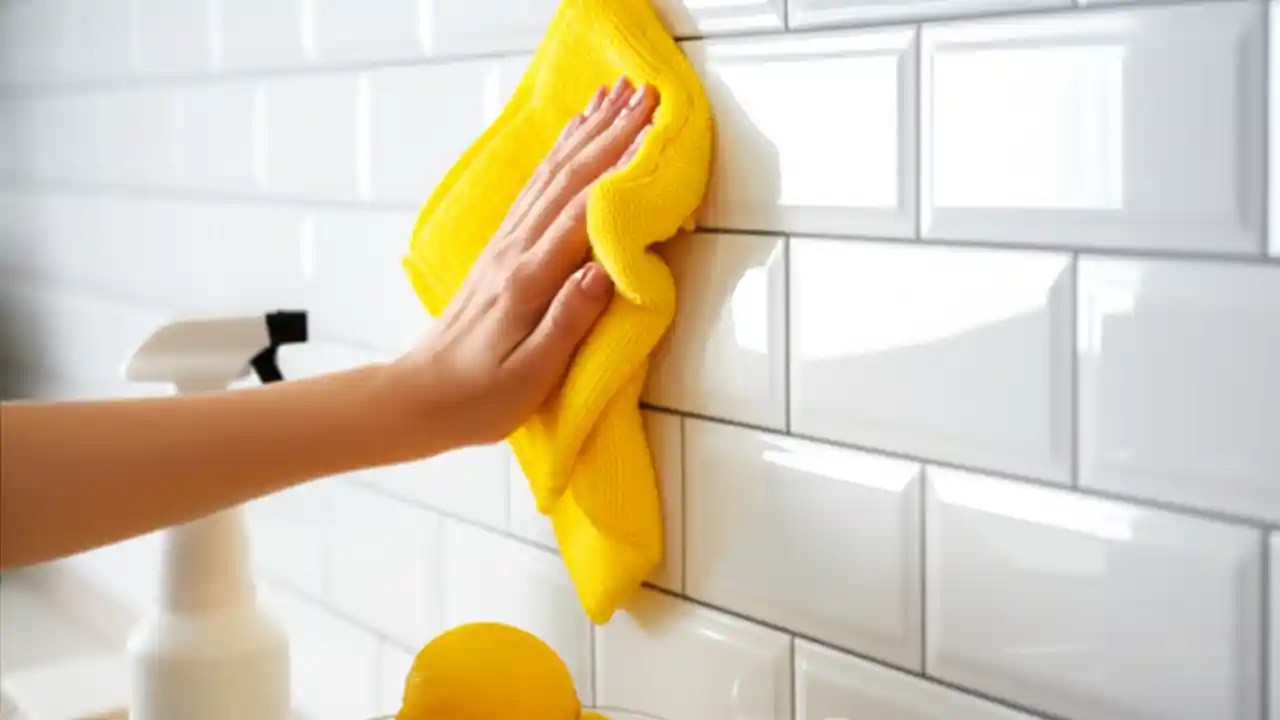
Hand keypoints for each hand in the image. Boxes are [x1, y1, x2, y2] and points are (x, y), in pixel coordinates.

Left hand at [394, 77, 658, 450]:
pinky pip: (535, 188)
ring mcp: (505, 245)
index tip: (654, 133)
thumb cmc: (481, 399)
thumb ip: (568, 322)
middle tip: (648, 94)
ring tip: (617, 95)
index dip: (619, 171)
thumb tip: (605, 273)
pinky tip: (573, 134)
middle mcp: (515, 251)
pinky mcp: (502, 249)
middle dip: (610, 132)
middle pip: (568, 179)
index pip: (582, 214)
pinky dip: (559, 153)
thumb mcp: (530, 375)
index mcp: (528, 281)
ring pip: (550, 175)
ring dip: (587, 131)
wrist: (420, 396)